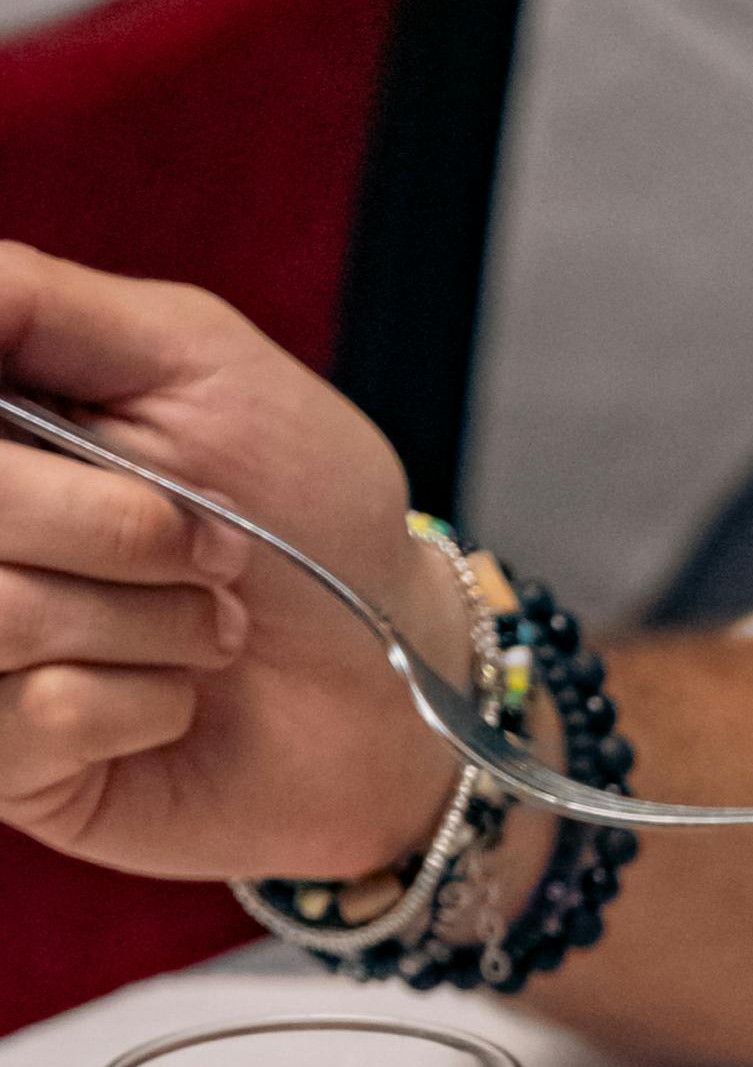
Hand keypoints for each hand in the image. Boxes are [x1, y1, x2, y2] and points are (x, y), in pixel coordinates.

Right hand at [0, 241, 452, 882]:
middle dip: (121, 528)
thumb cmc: (309, 511)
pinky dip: (144, 703)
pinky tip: (181, 702)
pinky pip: (37, 718)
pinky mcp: (7, 765)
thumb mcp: (194, 360)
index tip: (82, 436)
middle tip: (217, 549)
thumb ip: (35, 302)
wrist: (399, 673)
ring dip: (148, 620)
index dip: (22, 456)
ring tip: (213, 624)